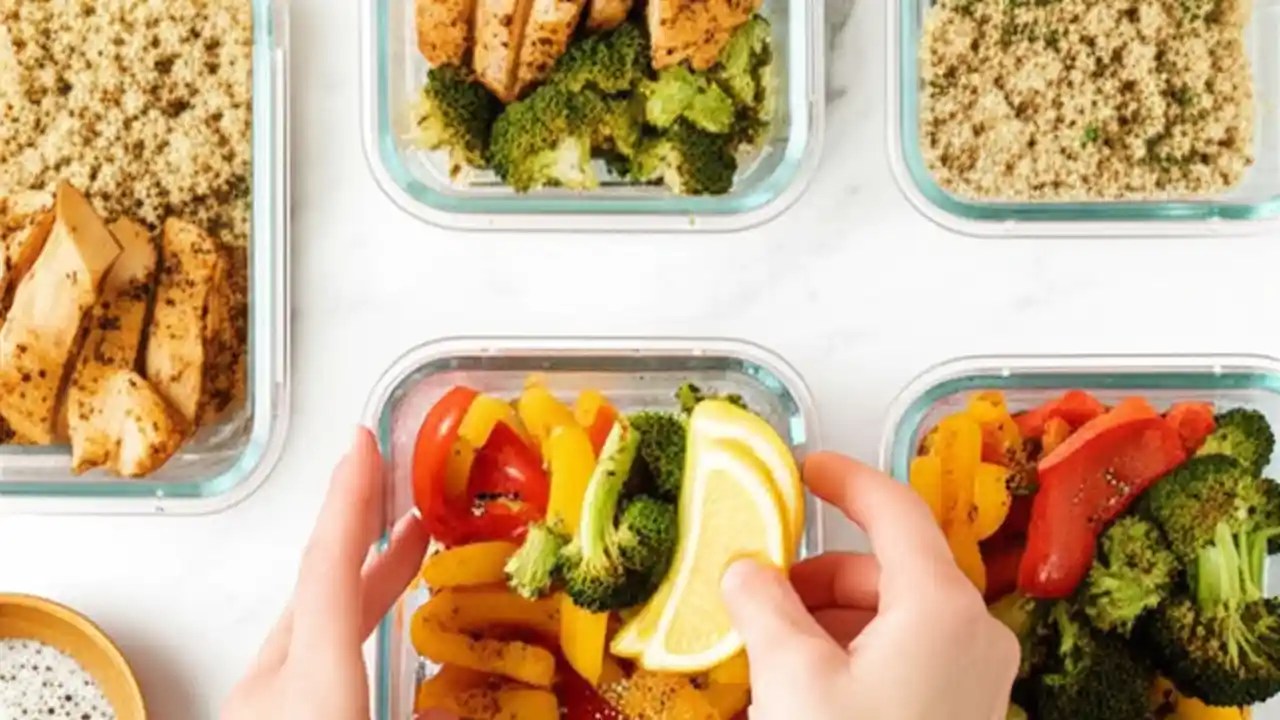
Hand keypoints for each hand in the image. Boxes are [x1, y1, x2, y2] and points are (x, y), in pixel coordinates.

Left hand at [222, 428, 430, 719]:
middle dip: (361, 526)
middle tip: (393, 479)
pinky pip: (298, 660)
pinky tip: (359, 639)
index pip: (331, 572)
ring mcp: (254, 708)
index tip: (362, 444)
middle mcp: (270, 691)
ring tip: (400, 553)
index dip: (350, 501)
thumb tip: (458, 703)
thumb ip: (434, 716)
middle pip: (317, 588)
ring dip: (358, 580)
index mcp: (313, 691)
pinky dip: (338, 628)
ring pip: (308, 626)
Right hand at [721, 452, 1019, 719]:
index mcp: (941, 606)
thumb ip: (764, 606)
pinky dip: (851, 653)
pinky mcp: (959, 710)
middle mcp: (971, 632)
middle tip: (757, 597)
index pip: (894, 510)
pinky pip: (902, 655)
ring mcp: (973, 676)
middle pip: (887, 569)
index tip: (803, 467)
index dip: (845, 479)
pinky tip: (805, 687)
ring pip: (891, 615)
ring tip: (772, 654)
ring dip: (827, 619)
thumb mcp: (792, 677)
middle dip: (817, 576)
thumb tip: (744, 569)